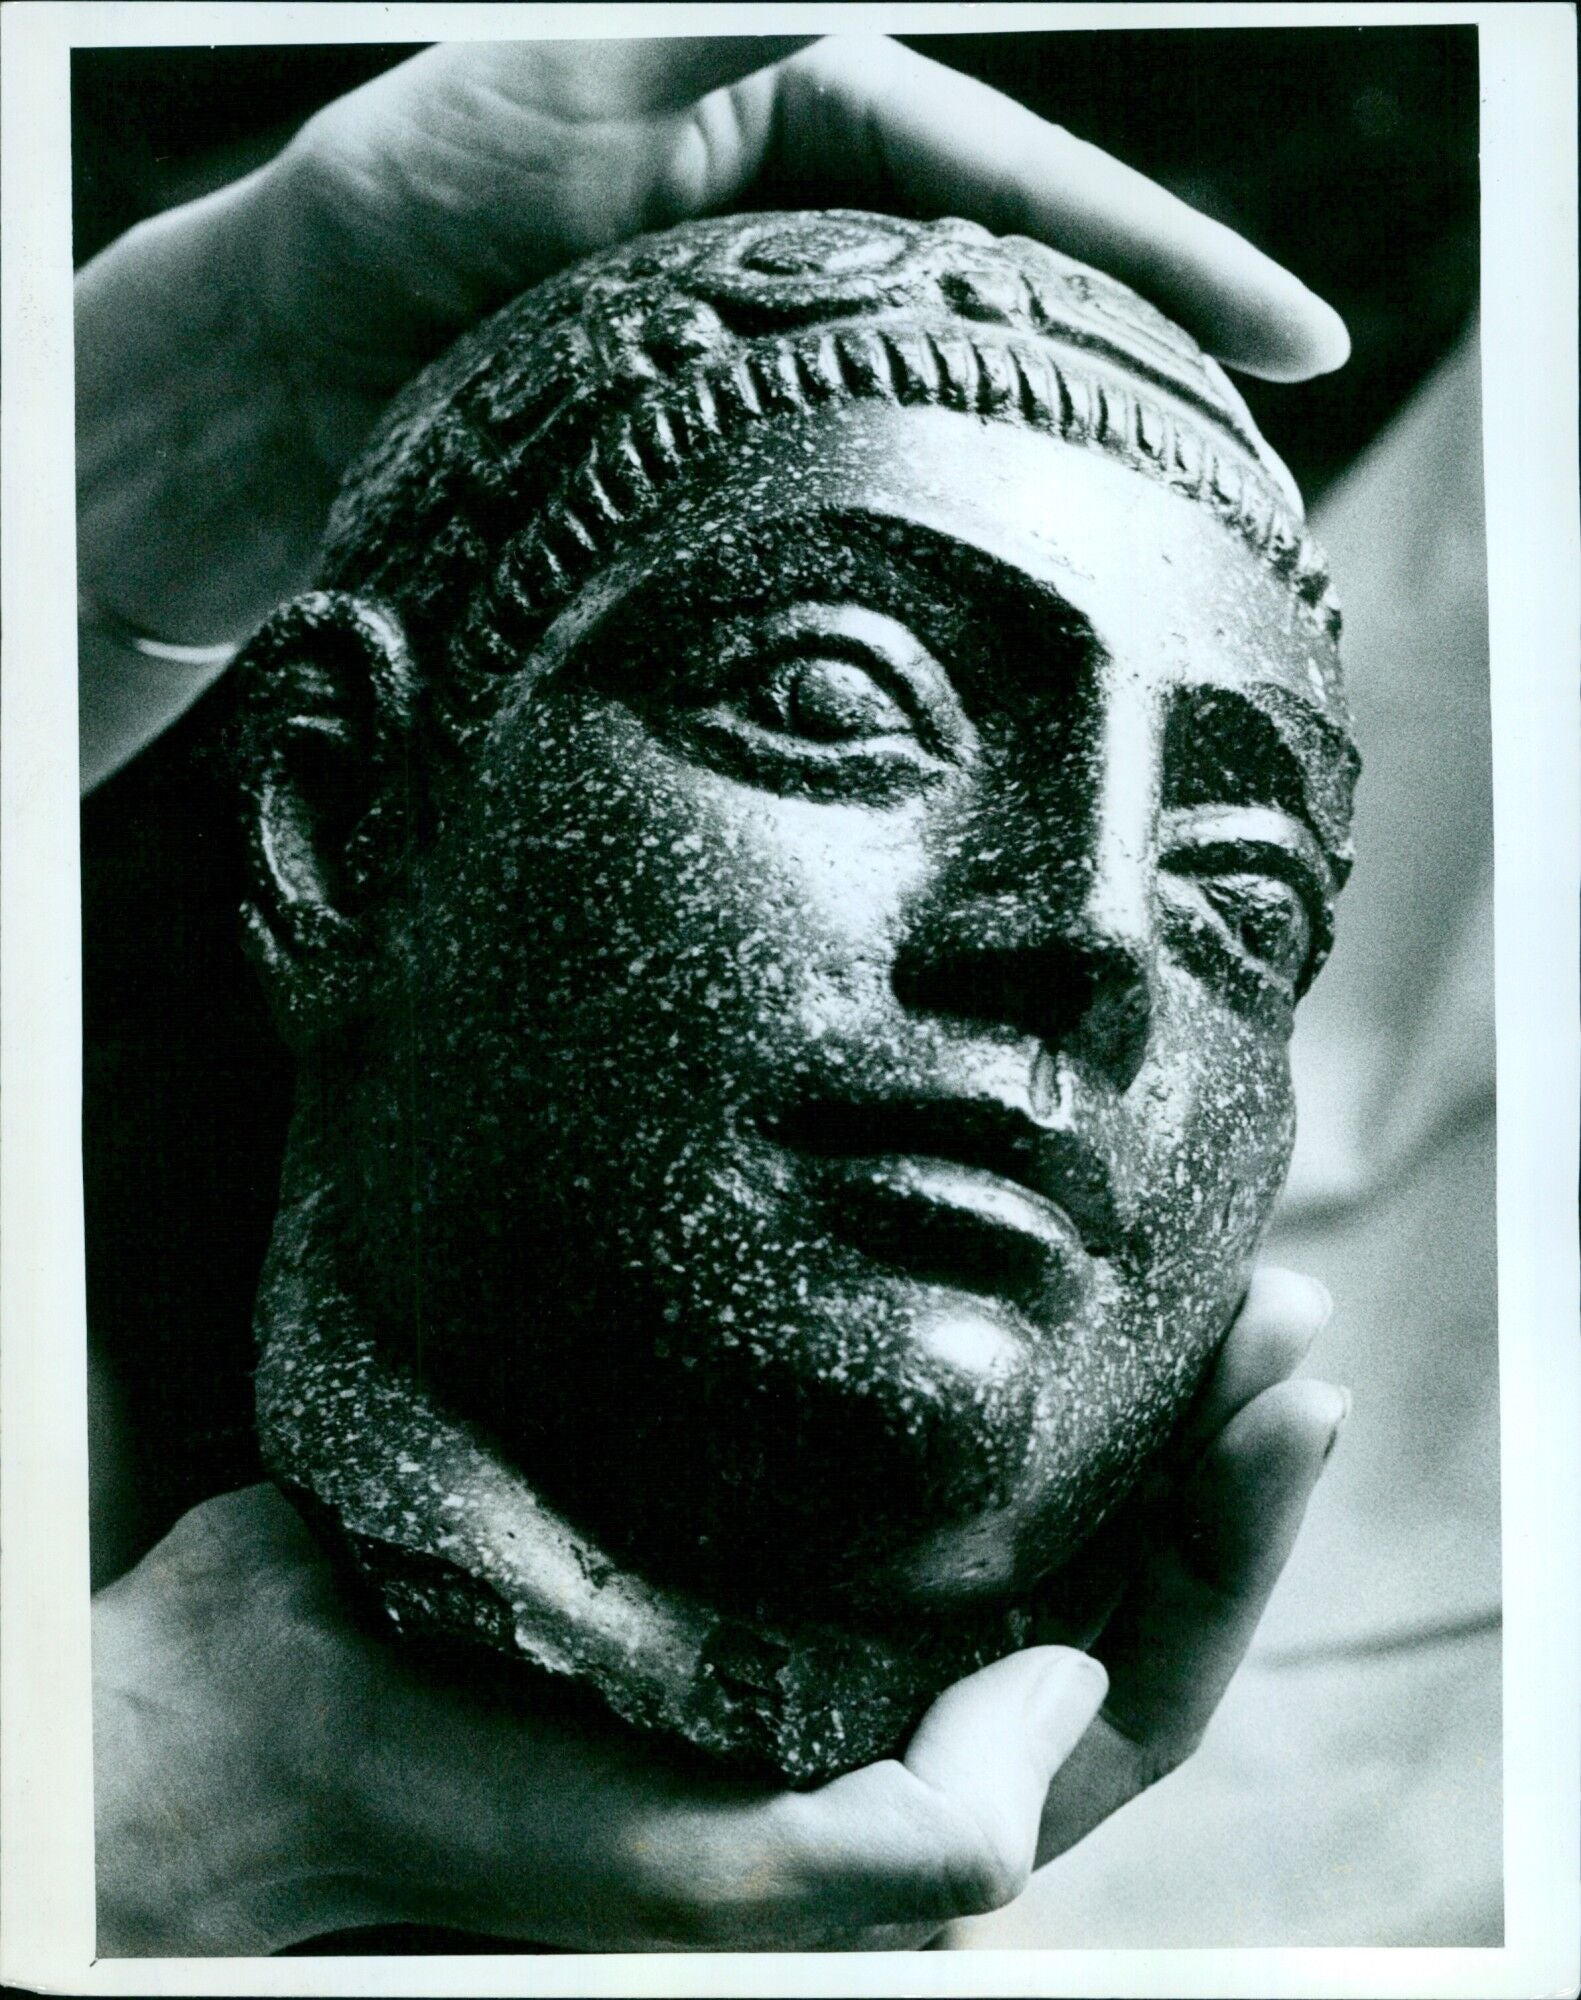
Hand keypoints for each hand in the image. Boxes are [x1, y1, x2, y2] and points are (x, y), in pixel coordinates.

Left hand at [77, 36, 1347, 675]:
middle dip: (1155, 366)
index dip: (1175, 259)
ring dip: (1070, 464)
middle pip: (1031, 291)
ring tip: (1183, 544)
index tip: (1300, 341)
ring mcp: (783, 347)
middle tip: (1265, 470)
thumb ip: (727, 31)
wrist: (296, 370)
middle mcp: (818, 227)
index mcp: (810, 115)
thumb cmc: (408, 202)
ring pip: (964, 399)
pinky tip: (1012, 586)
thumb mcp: (571, 73)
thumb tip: (836, 8)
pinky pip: (873, 484)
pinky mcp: (736, 446)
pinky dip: (950, 528)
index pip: (1031, 180)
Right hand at [92, 1265, 1341, 1955]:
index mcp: (903, 1800)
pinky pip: (887, 1425)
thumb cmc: (468, 1819)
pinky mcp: (730, 1500)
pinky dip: (965, 1352)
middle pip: (1100, 1574)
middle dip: (1206, 1450)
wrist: (267, 1718)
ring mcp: (809, 1589)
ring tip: (1196, 1268)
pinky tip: (1000, 1264)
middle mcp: (879, 1692)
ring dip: (1112, 1388)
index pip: (1131, 1690)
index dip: (1232, 1553)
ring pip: (1012, 1489)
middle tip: (1271, 1305)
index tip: (1289, 1395)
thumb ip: (908, 1842)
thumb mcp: (707, 1884)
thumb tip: (1075, 1684)